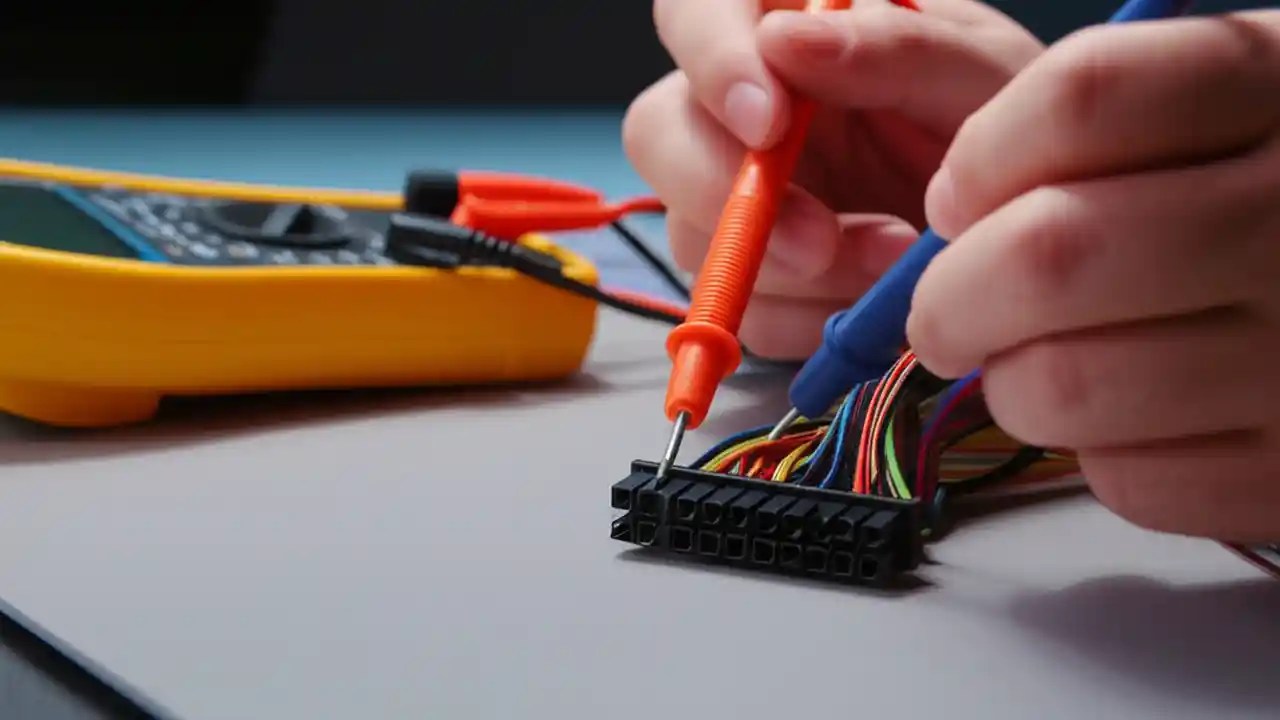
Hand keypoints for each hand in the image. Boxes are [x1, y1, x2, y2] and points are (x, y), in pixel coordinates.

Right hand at [623, 0, 1041, 357]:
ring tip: (888, 264)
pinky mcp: (760, 278)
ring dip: (785, 271)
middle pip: (660, 131)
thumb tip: (783, 40)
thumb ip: (897, 50)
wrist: (1040, 230)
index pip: (698, 10)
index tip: (769, 121)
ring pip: (691, 234)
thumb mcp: (983, 77)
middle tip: (812, 239)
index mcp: (793, 26)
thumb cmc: (1015, 128)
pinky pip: (741, 311)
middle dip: (722, 193)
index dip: (711, 61)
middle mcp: (749, 109)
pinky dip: (804, 320)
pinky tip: (867, 303)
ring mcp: (745, 200)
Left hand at [908, 11, 1279, 542]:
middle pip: (1051, 252)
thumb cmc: (1263, 198)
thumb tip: (916, 169)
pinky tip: (1126, 414)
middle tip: (941, 312)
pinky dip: (1092, 452)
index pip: (1085, 97)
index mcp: (1279, 89)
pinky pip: (1122, 478)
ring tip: (1032, 363)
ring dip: (1009, 382)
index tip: (955, 197)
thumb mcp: (1214, 108)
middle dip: (951, 296)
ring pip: (1066, 385)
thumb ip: (1080, 114)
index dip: (983, 155)